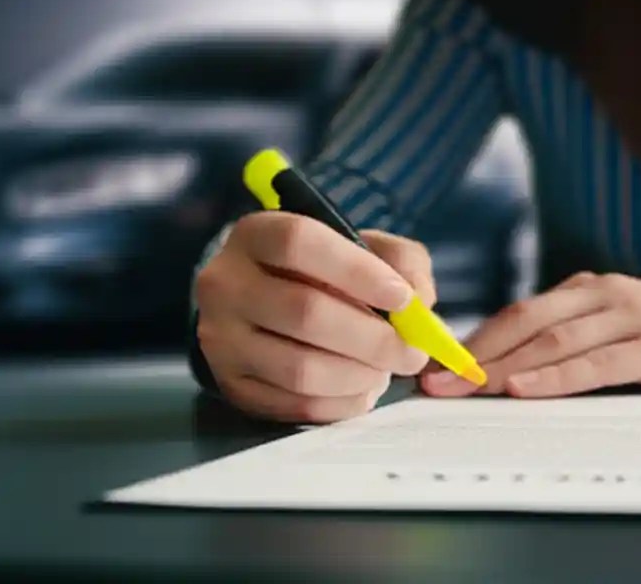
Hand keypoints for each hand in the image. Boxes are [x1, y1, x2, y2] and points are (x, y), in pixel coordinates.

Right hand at [195, 212, 435, 422]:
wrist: (265, 308)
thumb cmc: (325, 272)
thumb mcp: (366, 248)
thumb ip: (402, 262)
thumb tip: (419, 303)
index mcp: (256, 234)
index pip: (299, 243)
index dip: (357, 271)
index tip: (401, 297)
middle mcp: (225, 284)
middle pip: (304, 312)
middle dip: (374, 338)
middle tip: (412, 352)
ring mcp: (221, 339)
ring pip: (300, 368)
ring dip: (359, 375)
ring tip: (385, 370)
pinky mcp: (231, 386)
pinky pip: (294, 405)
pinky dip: (342, 404)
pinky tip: (362, 390)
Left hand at [420, 272, 640, 398]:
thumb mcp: (625, 328)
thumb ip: (580, 339)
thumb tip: (519, 369)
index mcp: (591, 288)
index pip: (520, 313)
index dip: (474, 339)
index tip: (436, 365)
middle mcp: (604, 294)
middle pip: (525, 322)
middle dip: (474, 354)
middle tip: (432, 381)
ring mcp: (630, 316)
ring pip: (553, 341)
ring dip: (503, 367)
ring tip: (464, 389)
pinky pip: (596, 362)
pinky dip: (556, 377)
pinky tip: (525, 389)